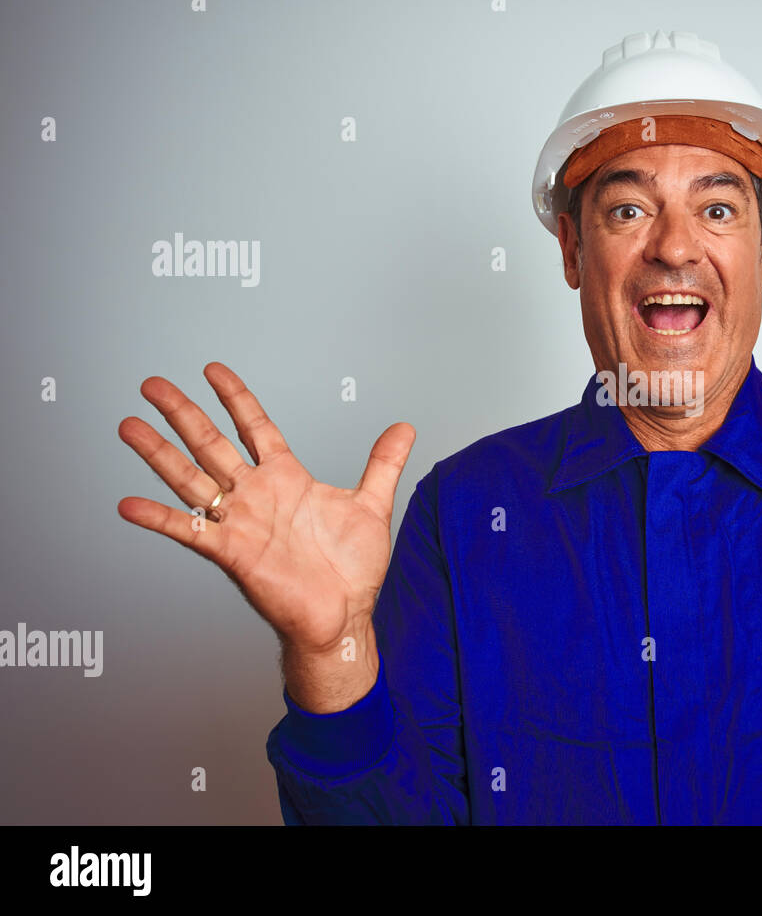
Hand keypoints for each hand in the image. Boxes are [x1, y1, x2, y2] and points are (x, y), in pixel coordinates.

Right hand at [117, 362, 414, 704]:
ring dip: (159, 454)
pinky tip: (130, 504)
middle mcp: (257, 496)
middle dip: (183, 414)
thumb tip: (404, 429)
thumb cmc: (352, 570)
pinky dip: (160, 518)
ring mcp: (241, 522)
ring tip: (129, 426)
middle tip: (153, 384)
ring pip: (192, 479)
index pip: (255, 427)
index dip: (235, 398)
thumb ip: (383, 464)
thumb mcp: (371, 505)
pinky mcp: (233, 553)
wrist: (344, 617)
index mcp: (287, 479)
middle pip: (212, 444)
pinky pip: (191, 531)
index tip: (212, 371)